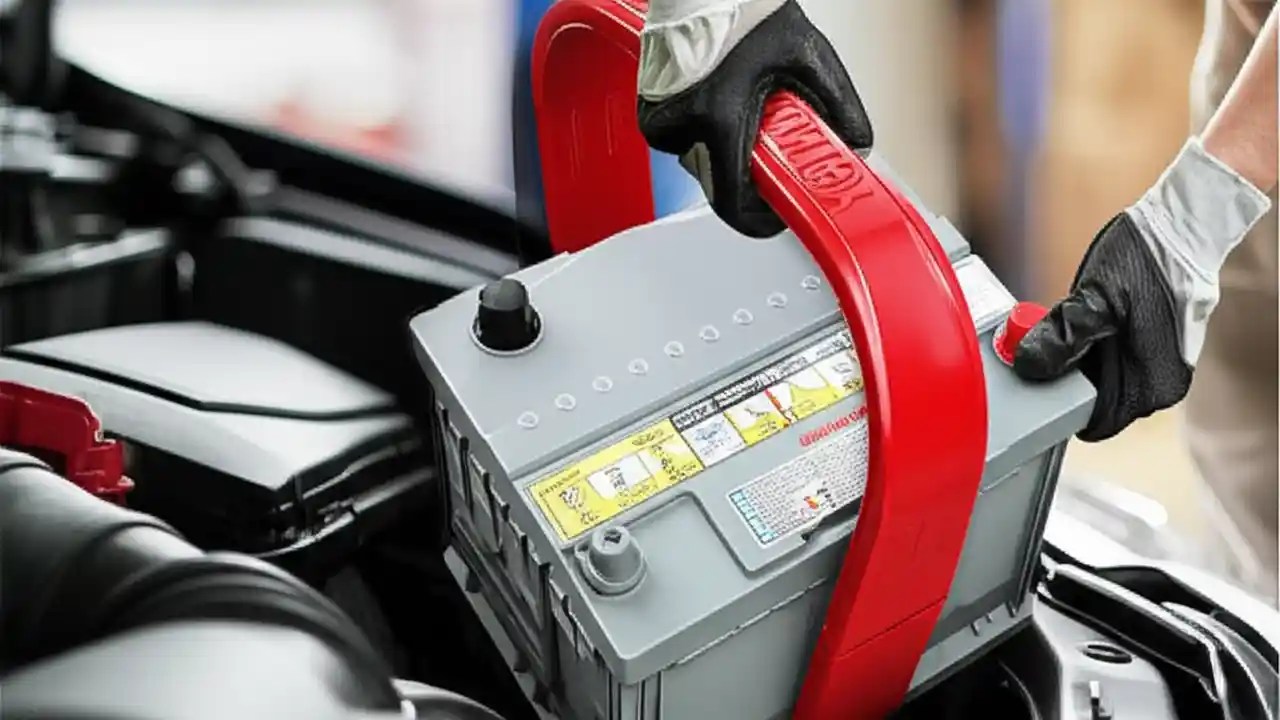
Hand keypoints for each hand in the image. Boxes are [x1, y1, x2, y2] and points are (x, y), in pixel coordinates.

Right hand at [636, 0, 871, 237]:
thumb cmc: (745, 9)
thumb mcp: (809, 59)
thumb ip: (841, 109)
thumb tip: (857, 146)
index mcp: (717, 116)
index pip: (731, 203)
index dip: (760, 219)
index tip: (778, 216)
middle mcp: (681, 125)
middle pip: (722, 183)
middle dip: (751, 171)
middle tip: (771, 140)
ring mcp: (661, 122)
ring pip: (704, 164)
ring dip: (731, 151)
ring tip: (745, 107)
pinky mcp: (651, 116)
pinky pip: (686, 145)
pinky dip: (710, 134)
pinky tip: (723, 100)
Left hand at [1014, 139, 1270, 440]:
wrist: (1182, 227)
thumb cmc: (1147, 259)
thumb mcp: (1095, 298)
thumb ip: (1063, 337)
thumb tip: (1030, 366)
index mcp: (1151, 385)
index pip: (1093, 423)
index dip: (1059, 402)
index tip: (1037, 376)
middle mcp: (1161, 385)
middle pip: (1095, 401)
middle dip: (1065, 378)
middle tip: (1044, 341)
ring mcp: (1161, 367)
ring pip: (1101, 381)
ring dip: (1077, 360)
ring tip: (1066, 326)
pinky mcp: (1156, 348)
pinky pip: (1112, 361)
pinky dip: (1091, 347)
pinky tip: (1084, 321)